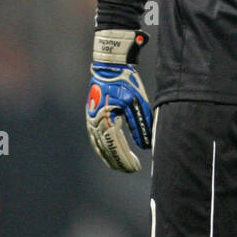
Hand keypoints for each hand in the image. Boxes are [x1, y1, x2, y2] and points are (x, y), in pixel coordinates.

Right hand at [86, 29, 152, 171]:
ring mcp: (91, 121)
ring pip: (99, 146)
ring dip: (110, 158)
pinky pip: (95, 139)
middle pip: (106, 150)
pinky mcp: (91, 117)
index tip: (135, 168)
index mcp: (106, 120)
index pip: (116, 147)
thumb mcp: (136, 102)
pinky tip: (110, 153)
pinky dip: (103, 149)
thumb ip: (140, 125)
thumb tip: (145, 145)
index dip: (125, 160)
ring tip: (122, 166)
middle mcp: (95, 123)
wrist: (109, 66)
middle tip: (131, 170)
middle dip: (118, 162)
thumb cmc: (124, 82)